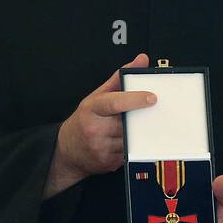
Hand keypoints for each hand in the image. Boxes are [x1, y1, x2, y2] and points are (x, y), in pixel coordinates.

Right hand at [45, 53, 154, 197]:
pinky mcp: (107, 163)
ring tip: (138, 129)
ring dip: (139, 135)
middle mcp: (94, 128)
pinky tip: (127, 143)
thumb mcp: (97, 96)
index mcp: (92, 109)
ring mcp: (100, 147)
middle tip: (155, 115)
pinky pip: (128, 154)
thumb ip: (119, 78)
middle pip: (127, 123)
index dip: (135, 99)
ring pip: (131, 140)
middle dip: (142, 119)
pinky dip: (132, 148)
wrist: (67, 149)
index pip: (114, 102)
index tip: (152, 98)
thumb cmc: (85, 119)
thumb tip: (141, 59)